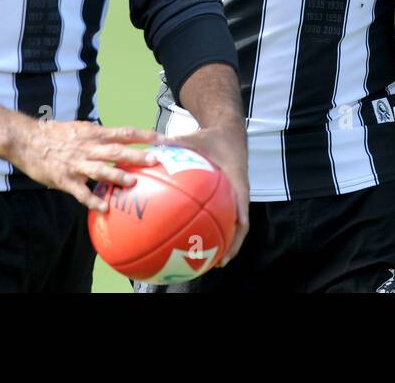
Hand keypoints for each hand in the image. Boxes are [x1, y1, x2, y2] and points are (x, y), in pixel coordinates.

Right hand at [8, 120, 160, 211]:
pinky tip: (104, 207)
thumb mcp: (80, 129)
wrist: (25, 139)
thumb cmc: (55, 135)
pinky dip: (92, 199)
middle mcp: (88, 147)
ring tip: (133, 182)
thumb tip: (121, 139)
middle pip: (117, 150)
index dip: (145, 135)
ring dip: (117, 175)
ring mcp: (76, 163)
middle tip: (156, 160)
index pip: (125, 132)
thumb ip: (100, 136)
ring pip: (100, 169)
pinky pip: (80, 191)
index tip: (164, 139)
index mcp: (95, 134)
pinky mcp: (64, 179)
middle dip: (137, 155)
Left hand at [162, 121, 249, 264]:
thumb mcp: (194, 138)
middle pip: (242, 222)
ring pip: (236, 225)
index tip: (235, 230)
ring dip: (227, 243)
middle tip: (220, 261)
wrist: (229, 133)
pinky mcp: (231, 199)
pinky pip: (226, 218)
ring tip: (213, 262)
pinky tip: (199, 242)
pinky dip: (216, 231)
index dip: (240, 216)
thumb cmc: (212, 138)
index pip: (242, 199)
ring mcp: (237, 196)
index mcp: (236, 176)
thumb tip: (152, 149)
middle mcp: (240, 190)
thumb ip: (175, 144)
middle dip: (233, 243)